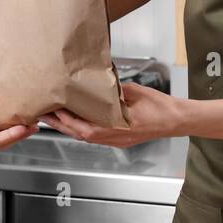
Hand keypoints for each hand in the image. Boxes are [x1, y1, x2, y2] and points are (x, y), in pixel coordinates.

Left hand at [40, 82, 182, 148]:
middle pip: (80, 135)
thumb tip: (97, 82)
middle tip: (45, 116)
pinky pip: (95, 136)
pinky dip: (82, 128)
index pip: (85, 128)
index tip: (54, 111)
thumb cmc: (160, 107)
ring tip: (54, 117)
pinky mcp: (120, 139)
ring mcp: (117, 141)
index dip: (68, 121)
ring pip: (86, 137)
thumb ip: (113, 89)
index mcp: (117, 128)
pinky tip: (75, 120)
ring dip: (70, 127)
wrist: (177, 120)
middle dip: (61, 125)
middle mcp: (114, 138)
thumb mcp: (134, 91)